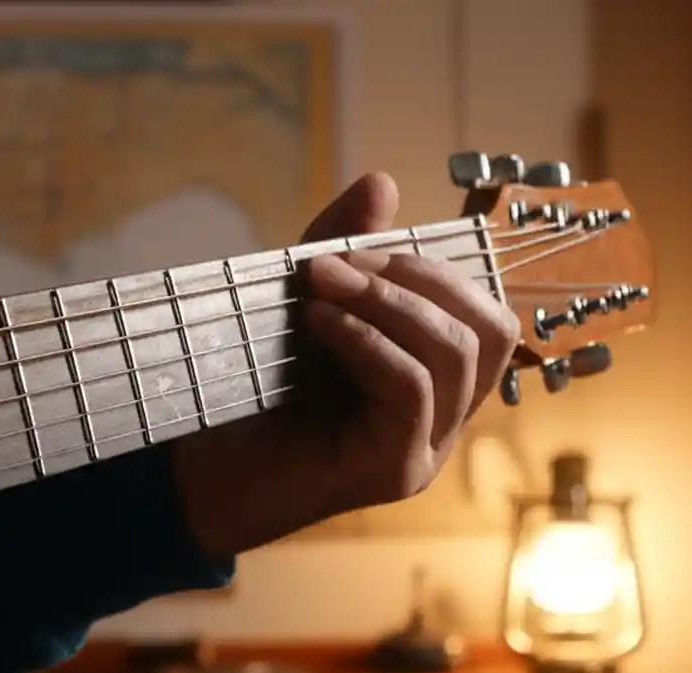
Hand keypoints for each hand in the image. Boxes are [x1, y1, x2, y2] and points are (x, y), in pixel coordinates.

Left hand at [172, 173, 520, 557]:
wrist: (202, 473)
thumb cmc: (256, 393)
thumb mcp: (305, 305)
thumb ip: (344, 250)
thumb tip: (384, 182)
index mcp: (437, 381)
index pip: (485, 315)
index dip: (434, 269)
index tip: (356, 248)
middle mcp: (445, 419)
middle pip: (489, 330)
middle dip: (419, 278)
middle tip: (340, 264)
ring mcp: (426, 450)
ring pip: (456, 355)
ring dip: (388, 303)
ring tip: (322, 287)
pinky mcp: (394, 471)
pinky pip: (412, 389)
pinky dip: (368, 340)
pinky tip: (319, 323)